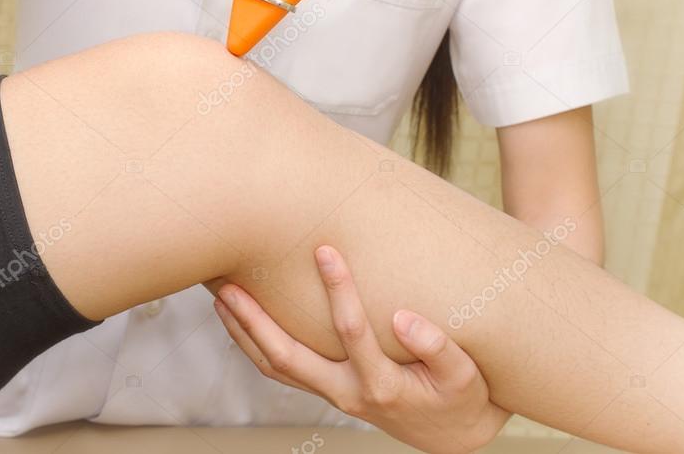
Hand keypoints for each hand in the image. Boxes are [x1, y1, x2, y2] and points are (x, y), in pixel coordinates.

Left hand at [214, 246, 510, 453]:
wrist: (449, 433)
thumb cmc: (458, 396)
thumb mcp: (464, 376)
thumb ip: (438, 347)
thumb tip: (401, 318)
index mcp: (382, 385)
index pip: (352, 331)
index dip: (339, 289)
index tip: (325, 249)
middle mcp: (347, 393)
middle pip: (288, 358)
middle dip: (256, 320)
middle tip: (230, 285)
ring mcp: (332, 393)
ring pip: (275, 366)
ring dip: (244, 332)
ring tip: (219, 294)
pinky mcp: (326, 388)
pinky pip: (280, 368)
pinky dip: (254, 343)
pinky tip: (239, 316)